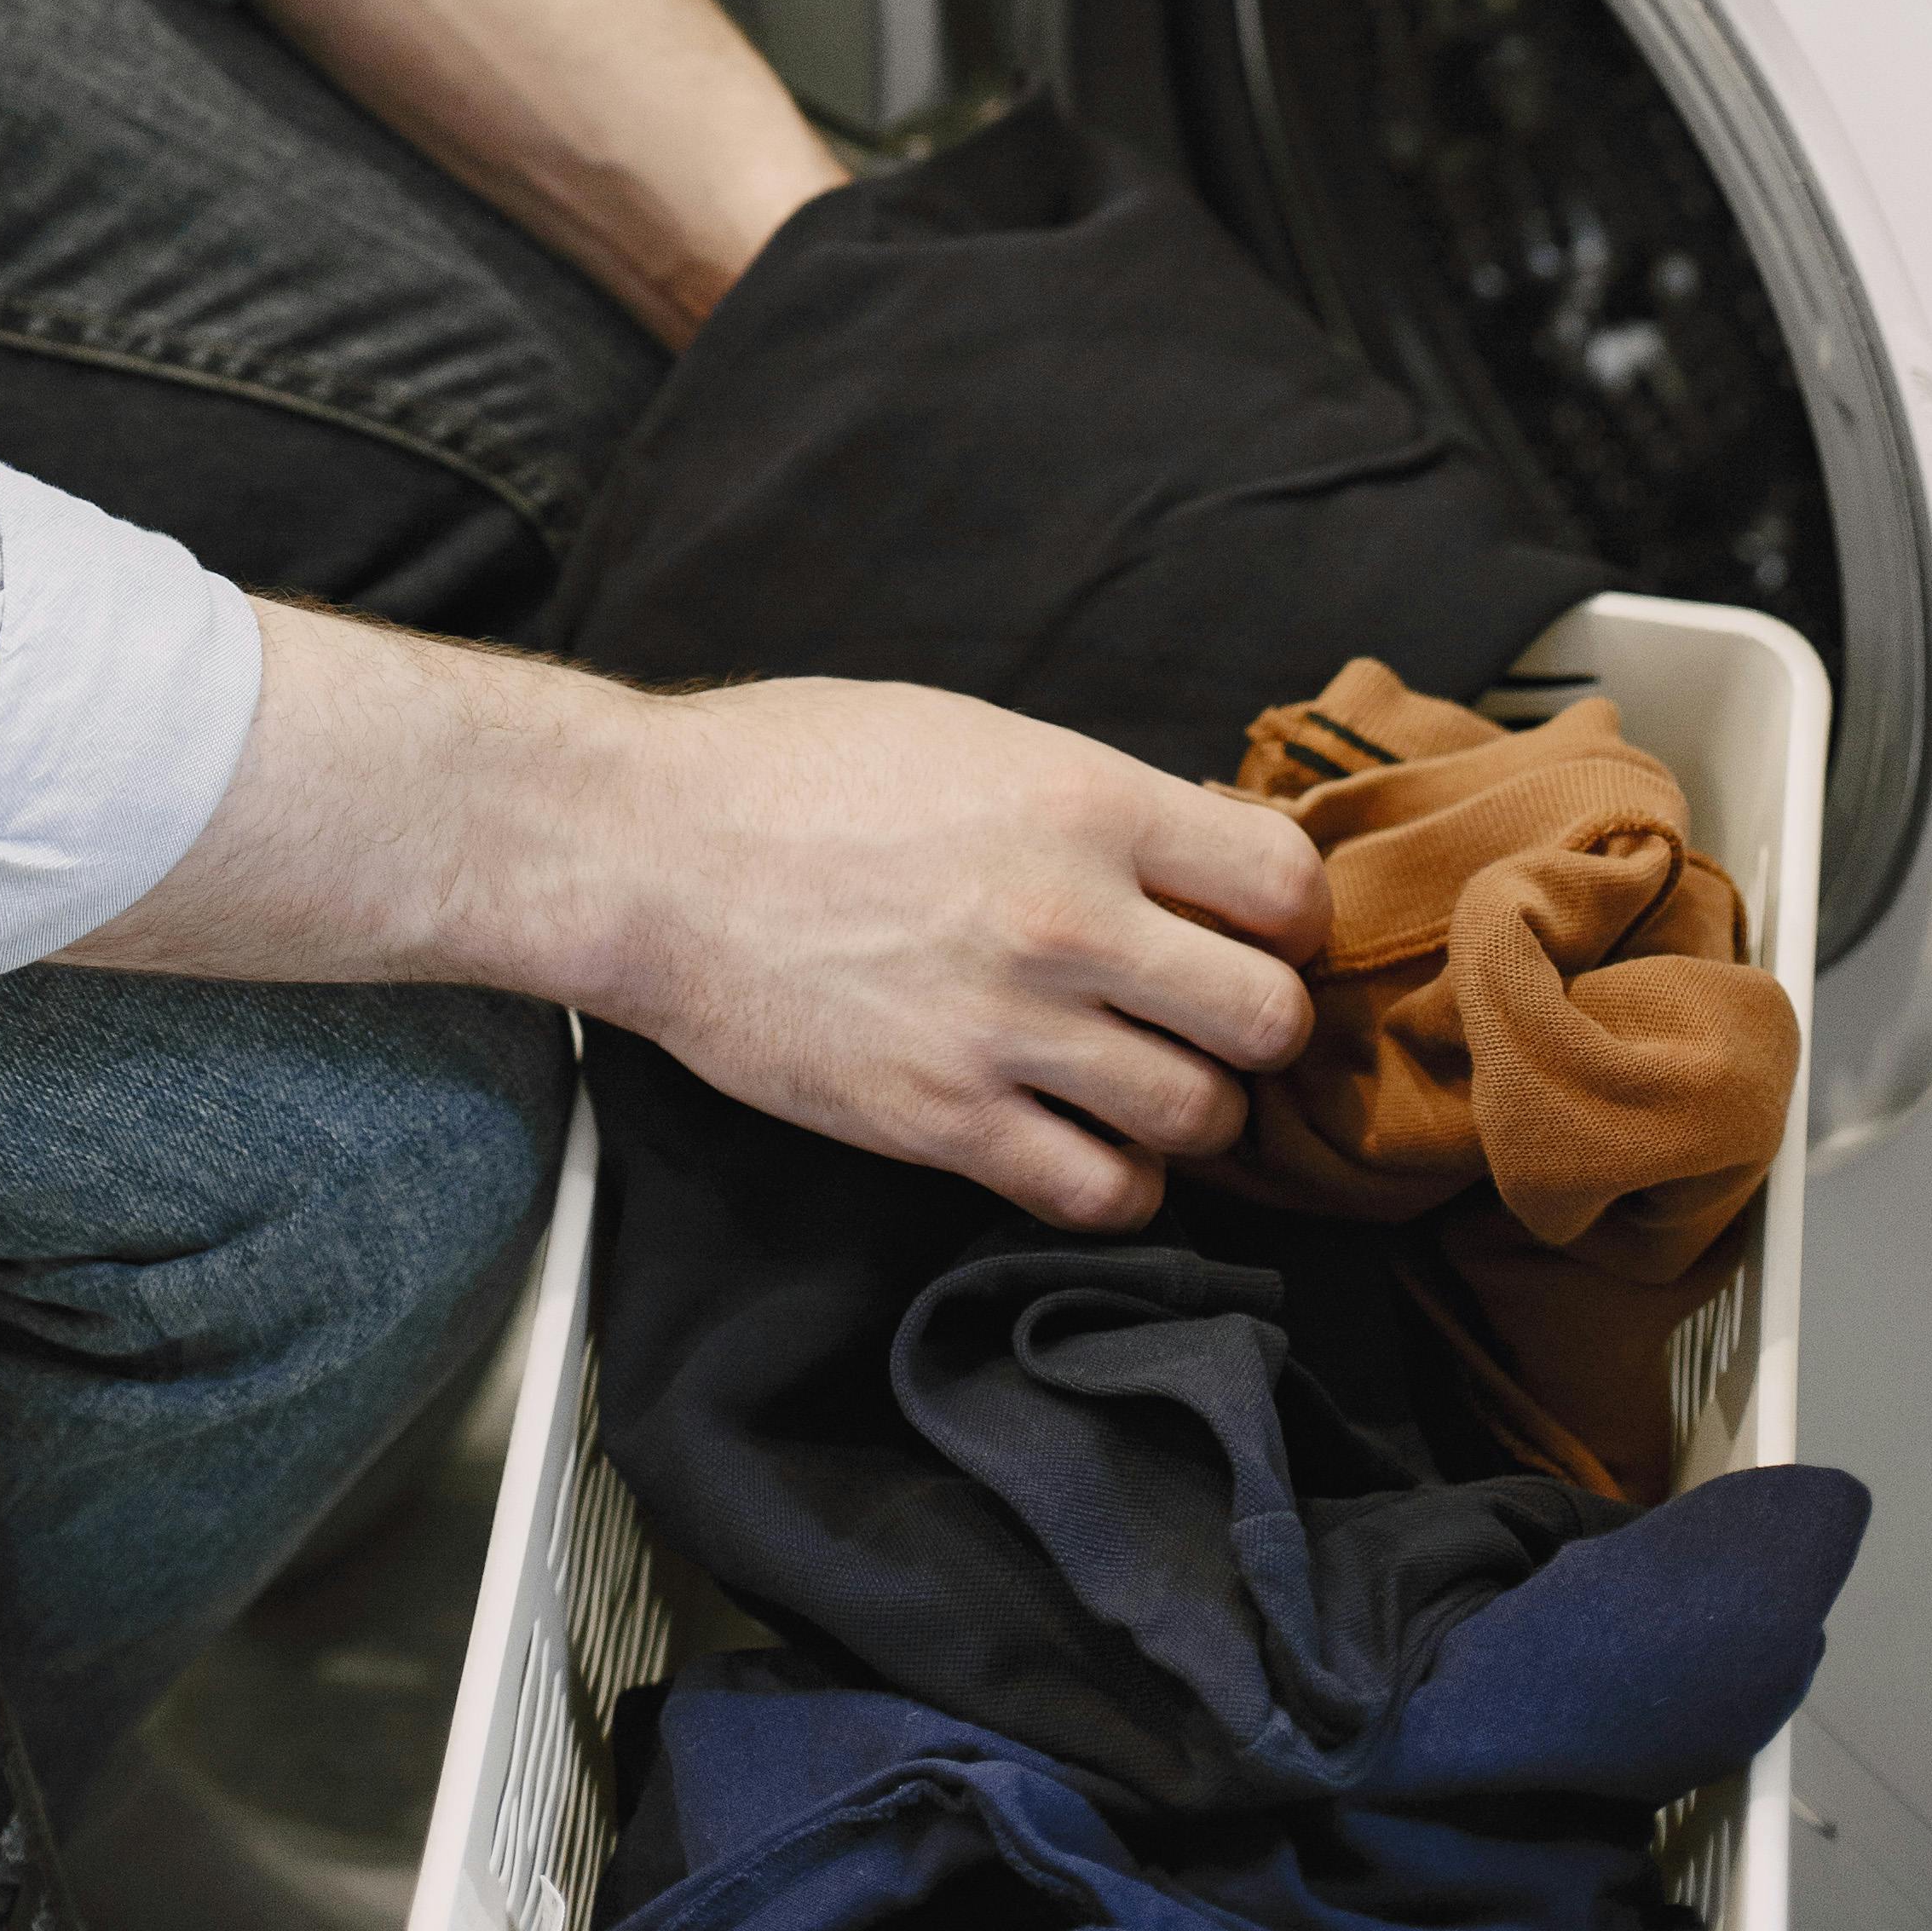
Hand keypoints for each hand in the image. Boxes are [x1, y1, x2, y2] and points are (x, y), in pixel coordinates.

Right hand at [596, 676, 1328, 1226]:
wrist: (645, 852)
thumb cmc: (792, 771)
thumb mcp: (969, 735)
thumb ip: (1093, 799)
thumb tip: (1199, 860)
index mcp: (1081, 799)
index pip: (1286, 886)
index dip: (1284, 916)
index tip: (1244, 927)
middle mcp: (1067, 918)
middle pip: (1269, 1018)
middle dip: (1251, 1023)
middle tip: (1199, 1016)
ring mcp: (1006, 1031)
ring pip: (1203, 1120)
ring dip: (1187, 1109)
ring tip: (1135, 1081)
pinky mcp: (943, 1124)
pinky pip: (1102, 1196)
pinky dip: (1112, 1180)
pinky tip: (1073, 1137)